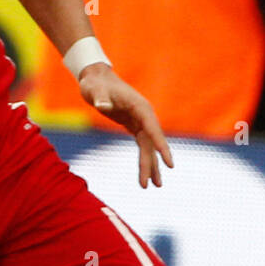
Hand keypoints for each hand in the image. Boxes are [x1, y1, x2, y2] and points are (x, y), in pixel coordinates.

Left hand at [79, 63, 172, 187]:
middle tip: (155, 185)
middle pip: (152, 143)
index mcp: (140, 107)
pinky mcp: (135, 126)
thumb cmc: (95, 84)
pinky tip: (147, 175)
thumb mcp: (95, 91)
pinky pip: (143, 145)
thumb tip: (102, 106)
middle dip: (153, 164)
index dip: (161, 146)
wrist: (96, 79)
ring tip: (154, 187)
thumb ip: (100, 98)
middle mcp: (145, 115)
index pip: (153, 128)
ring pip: (149, 147)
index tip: (169, 163)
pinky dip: (145, 160)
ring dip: (151, 166)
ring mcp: (141, 121)